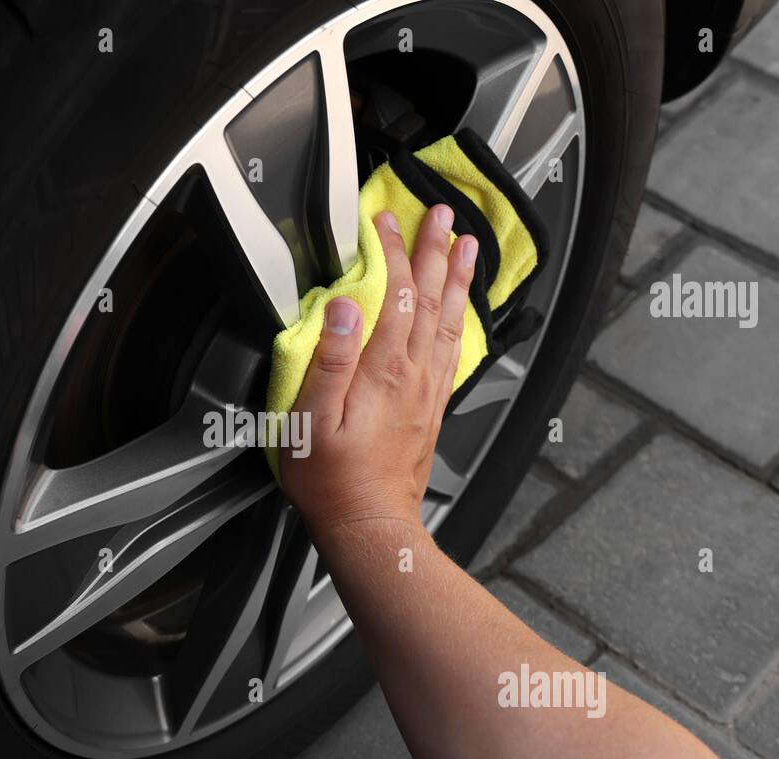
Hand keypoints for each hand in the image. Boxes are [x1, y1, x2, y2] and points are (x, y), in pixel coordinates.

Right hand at [280, 204, 478, 542]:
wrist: (369, 524)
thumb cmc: (332, 480)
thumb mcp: (312, 420)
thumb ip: (329, 359)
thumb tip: (343, 307)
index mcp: (384, 371)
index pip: (394, 293)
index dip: (389, 252)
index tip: (382, 222)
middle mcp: (414, 375)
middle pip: (429, 299)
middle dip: (433, 252)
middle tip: (439, 216)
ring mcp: (427, 390)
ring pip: (448, 321)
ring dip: (457, 280)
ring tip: (466, 247)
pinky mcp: (431, 407)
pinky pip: (451, 351)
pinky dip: (460, 320)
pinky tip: (461, 311)